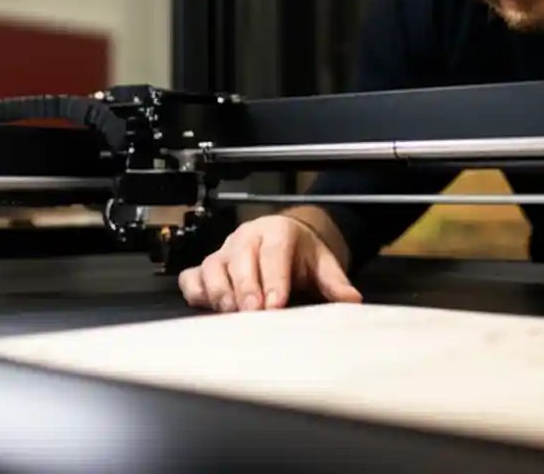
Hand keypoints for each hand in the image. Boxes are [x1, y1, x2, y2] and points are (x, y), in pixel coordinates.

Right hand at [177, 212, 362, 312]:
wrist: (284, 237)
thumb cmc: (300, 252)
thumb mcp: (322, 262)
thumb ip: (335, 282)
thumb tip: (351, 300)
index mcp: (278, 231)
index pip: (274, 252)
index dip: (273, 278)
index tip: (276, 303)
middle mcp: (247, 238)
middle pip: (240, 259)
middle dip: (246, 287)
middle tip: (253, 312)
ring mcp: (224, 252)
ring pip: (213, 267)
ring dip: (220, 291)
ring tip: (230, 313)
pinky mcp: (208, 266)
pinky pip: (192, 277)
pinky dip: (195, 292)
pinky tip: (206, 307)